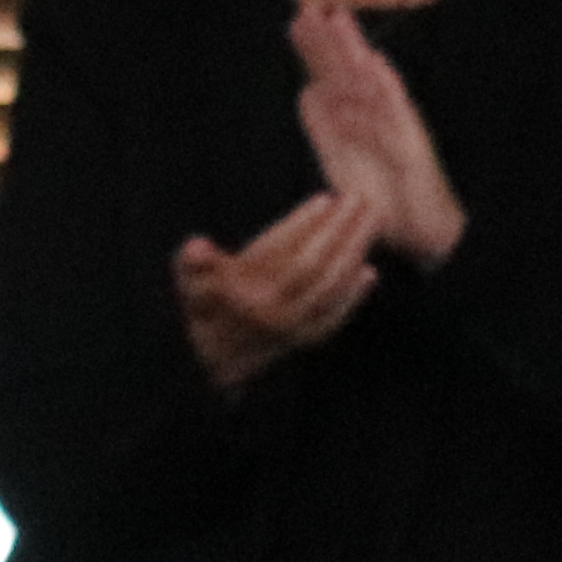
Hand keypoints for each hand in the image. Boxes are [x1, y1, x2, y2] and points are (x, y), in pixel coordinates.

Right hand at [172, 195, 374, 392]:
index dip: (302, 225)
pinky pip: (334, 316)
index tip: (326, 199)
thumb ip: (193, 263)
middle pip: (311, 266)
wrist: (211, 363)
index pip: (277, 253)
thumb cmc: (203, 308)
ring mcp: (290, 328)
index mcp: (239, 293)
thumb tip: (196, 246)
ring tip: (372, 221)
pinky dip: (353, 294)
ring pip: (328, 288)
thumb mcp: (190, 281)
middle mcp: (268, 311)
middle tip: (360, 199)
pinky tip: (369, 271)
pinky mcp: (305, 340)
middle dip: (338, 231)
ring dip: (354, 253)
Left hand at [286, 1, 466, 263]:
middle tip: (308, 10)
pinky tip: (375, 64)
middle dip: (328, 43)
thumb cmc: (383, 203)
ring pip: (369, 84)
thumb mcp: (344, 164)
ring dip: (353, 52)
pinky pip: (397, 114)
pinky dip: (386, 88)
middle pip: (347, 74)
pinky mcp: (413, 146)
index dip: (315, 53)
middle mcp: (373, 122)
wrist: (422, 236)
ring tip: (338, 20)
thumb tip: (308, 93)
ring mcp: (394, 130)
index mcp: (353, 126)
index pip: (331, 80)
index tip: (298, 22)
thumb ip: (327, 129)